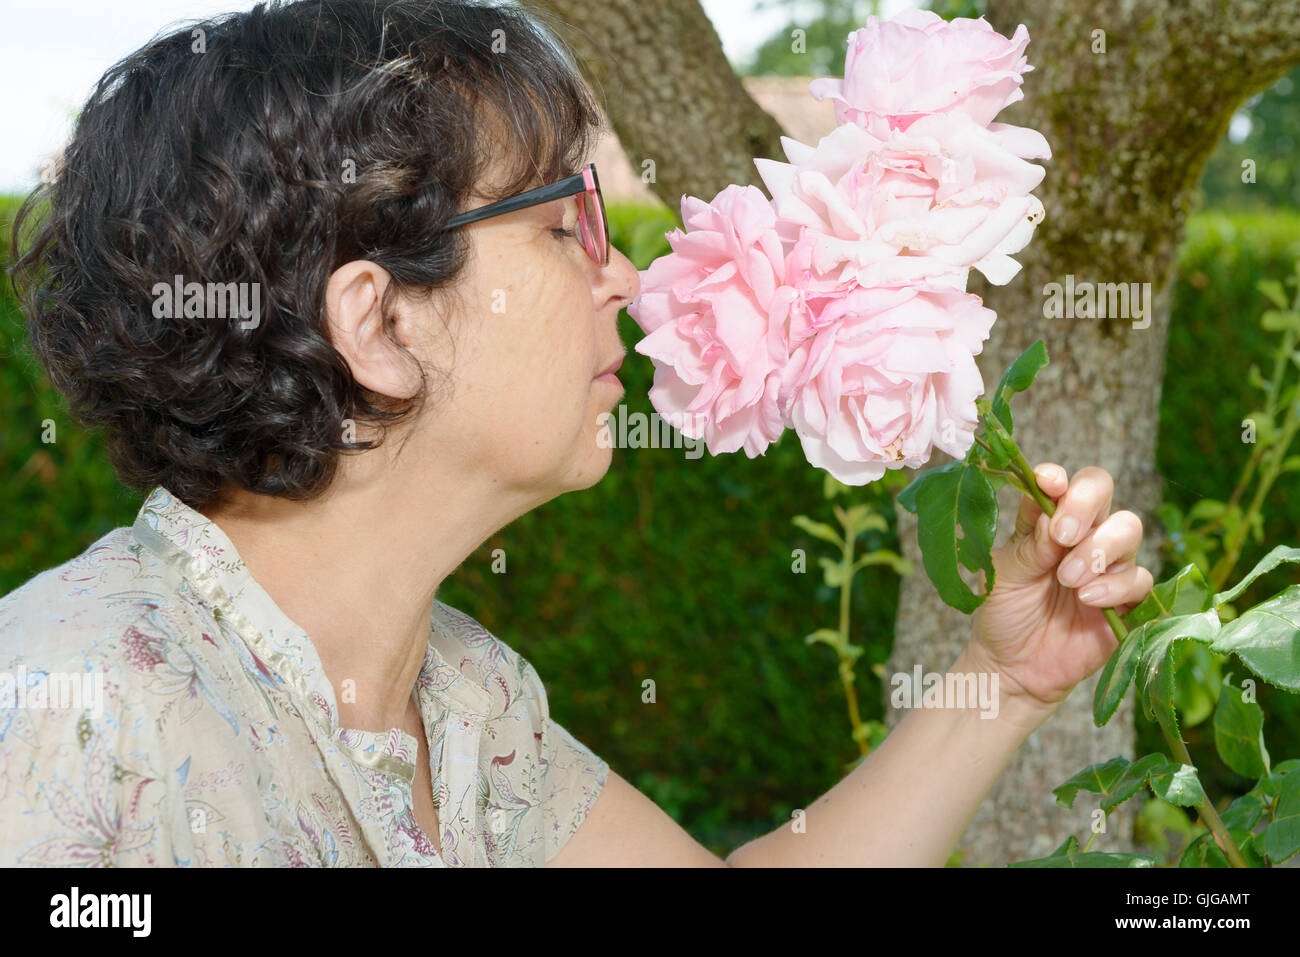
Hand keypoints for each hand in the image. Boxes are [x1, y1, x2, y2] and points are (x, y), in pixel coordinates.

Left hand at [968, 463, 1154, 717]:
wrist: (1014, 667)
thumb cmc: (1004, 614)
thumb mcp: (1003, 576)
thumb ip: (1028, 545)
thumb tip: (1050, 514)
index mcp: (1045, 521)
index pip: (1062, 483)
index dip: (1058, 479)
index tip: (1048, 483)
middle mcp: (1081, 534)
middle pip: (1103, 491)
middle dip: (1085, 506)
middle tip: (1062, 535)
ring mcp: (1107, 564)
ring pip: (1128, 529)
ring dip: (1099, 548)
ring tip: (1068, 579)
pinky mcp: (1127, 599)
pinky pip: (1139, 579)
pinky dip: (1115, 585)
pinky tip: (1087, 600)